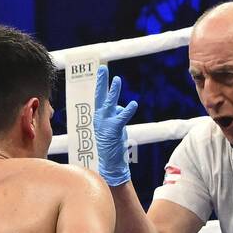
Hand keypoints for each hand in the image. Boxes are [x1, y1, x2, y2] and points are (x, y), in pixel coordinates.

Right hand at [93, 65, 137, 186]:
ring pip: (110, 104)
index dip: (101, 84)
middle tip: (102, 68)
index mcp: (99, 117)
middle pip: (100, 96)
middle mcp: (100, 119)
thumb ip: (117, 115)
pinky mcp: (113, 130)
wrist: (110, 164)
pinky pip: (121, 118)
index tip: (101, 70)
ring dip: (114, 91)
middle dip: (102, 82)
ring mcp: (105, 124)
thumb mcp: (114, 127)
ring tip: (117, 79)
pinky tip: (133, 104)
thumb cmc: (112, 146)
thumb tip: (122, 107)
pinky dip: (127, 111)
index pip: (99, 97)